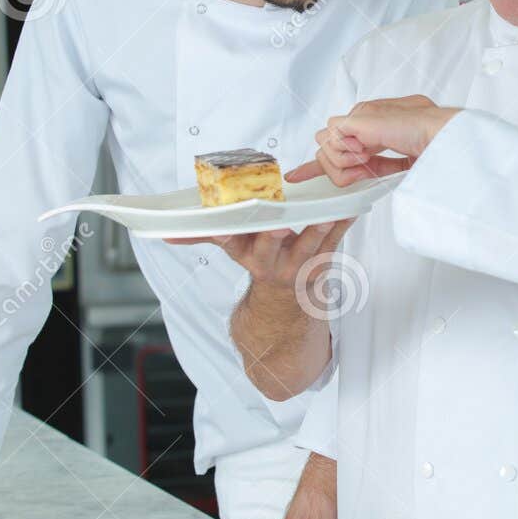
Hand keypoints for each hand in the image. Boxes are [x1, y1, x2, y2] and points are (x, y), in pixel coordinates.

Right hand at [168, 220, 351, 297]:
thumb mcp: (235, 251)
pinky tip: (352, 209)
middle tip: (277, 225)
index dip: (225, 234)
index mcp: (245, 254)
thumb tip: (166, 236)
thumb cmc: (262, 263)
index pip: (230, 242)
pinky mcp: (322, 264)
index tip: (220, 226)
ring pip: (306, 246)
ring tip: (324, 215)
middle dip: (272, 237)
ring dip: (316, 230)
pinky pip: (334, 242)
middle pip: (268, 247)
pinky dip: (344, 225)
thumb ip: (204, 238)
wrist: (286, 309)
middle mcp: (268, 263)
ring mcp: (296, 266)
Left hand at [287, 95, 461, 186]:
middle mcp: (365, 117)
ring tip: (370, 159)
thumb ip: (377, 164)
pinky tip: (365, 152)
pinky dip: (347, 156)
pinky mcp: (355, 119)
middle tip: (364, 168)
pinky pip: (332, 142)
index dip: (320, 163)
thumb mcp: (398, 163)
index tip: (297, 176)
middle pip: (327, 147)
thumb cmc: (434, 146)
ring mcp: (359, 116)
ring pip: (326, 146)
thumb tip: (354, 171)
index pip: (338, 142)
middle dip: (340, 167)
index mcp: (378, 126)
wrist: (443, 134)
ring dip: (347, 163)